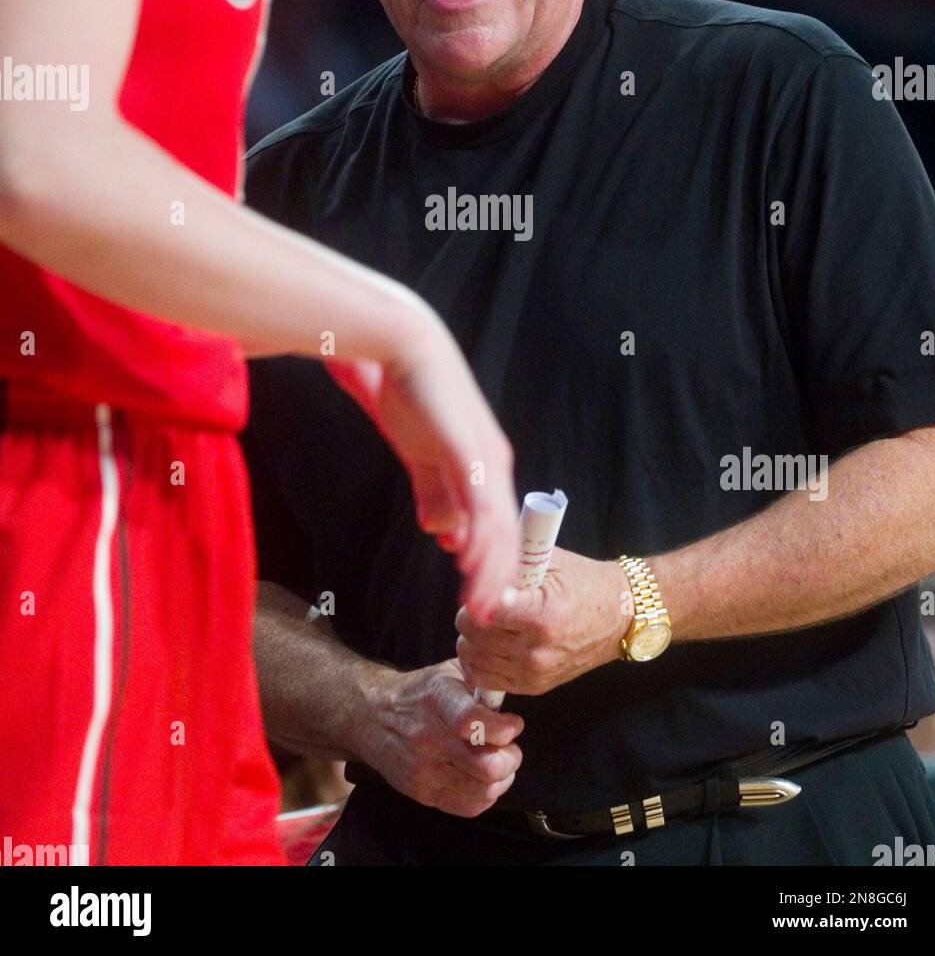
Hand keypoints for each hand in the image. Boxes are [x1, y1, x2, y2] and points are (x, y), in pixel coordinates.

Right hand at [326, 318, 518, 622]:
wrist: (404, 347)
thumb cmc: (409, 392)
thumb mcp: (420, 455)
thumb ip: (432, 492)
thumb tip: (440, 532)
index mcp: (484, 465)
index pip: (497, 526)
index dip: (492, 566)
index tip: (479, 600)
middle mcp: (493, 464)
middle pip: (503, 535)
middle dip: (495, 579)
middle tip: (485, 615)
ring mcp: (484, 459)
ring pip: (495, 529)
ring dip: (487, 570)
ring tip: (479, 604)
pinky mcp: (468, 452)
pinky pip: (480, 506)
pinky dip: (477, 539)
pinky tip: (467, 566)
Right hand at [359, 659, 524, 818]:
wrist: (373, 717)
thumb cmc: (420, 693)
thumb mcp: (449, 672)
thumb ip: (481, 680)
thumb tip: (514, 691)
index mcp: (438, 699)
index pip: (473, 722)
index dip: (503, 728)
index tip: (513, 724)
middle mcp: (428, 737)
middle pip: (486, 766)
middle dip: (511, 757)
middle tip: (510, 748)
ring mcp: (423, 769)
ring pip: (482, 791)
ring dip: (502, 779)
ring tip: (499, 763)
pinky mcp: (422, 792)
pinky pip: (468, 807)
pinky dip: (486, 796)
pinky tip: (483, 779)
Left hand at [455, 546, 628, 695]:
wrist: (618, 616)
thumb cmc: (583, 582)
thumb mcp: (550, 561)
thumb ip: (511, 563)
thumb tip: (475, 563)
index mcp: (543, 615)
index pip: (484, 611)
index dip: (476, 595)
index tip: (482, 586)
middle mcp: (538, 650)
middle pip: (473, 635)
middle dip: (470, 613)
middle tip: (483, 601)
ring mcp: (536, 672)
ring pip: (473, 658)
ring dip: (471, 638)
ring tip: (488, 622)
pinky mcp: (534, 686)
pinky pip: (484, 679)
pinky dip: (478, 661)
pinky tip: (489, 644)